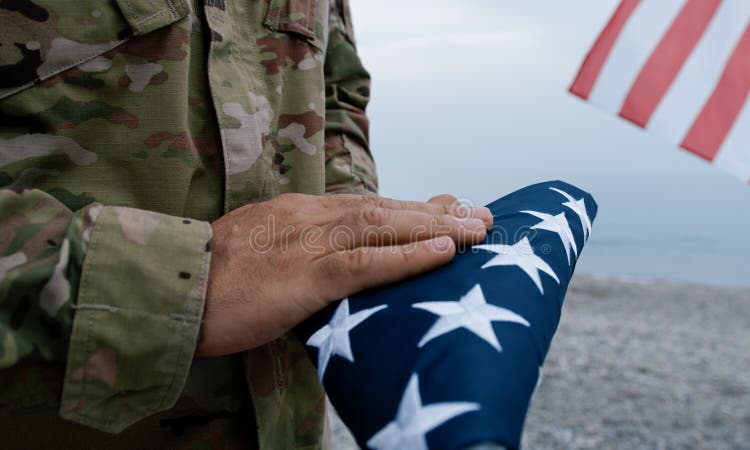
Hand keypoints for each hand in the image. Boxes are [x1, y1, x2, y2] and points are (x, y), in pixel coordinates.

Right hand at [197, 193, 492, 355]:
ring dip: (435, 228)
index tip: (446, 211)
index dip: (410, 209)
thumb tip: (326, 271)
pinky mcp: (305, 274)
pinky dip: (406, 255)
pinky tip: (441, 253)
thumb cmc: (210, 280)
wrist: (167, 289)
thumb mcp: (258, 254)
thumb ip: (295, 254)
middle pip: (384, 209)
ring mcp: (308, 242)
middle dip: (436, 213)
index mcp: (298, 213)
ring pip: (383, 227)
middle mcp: (309, 217)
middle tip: (481, 217)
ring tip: (477, 232)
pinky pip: (365, 262)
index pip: (366, 206)